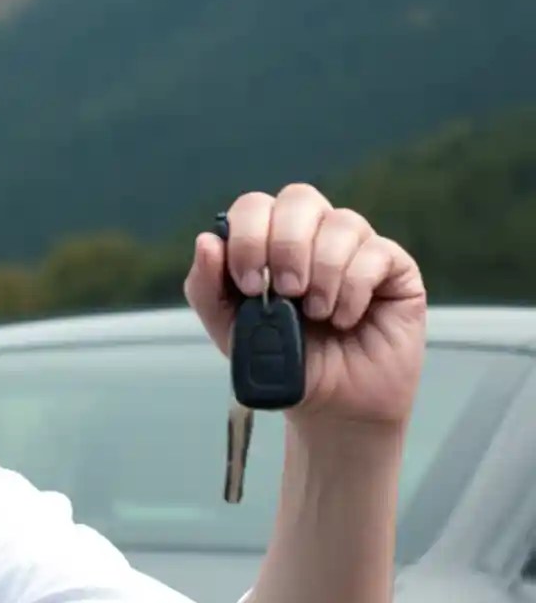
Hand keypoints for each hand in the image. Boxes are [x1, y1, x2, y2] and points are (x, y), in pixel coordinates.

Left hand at [183, 183, 426, 429]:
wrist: (330, 404)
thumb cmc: (281, 359)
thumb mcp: (229, 329)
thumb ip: (206, 286)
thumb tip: (207, 240)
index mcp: (269, 240)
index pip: (256, 205)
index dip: (249, 235)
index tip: (248, 284)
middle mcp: (313, 234)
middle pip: (300, 198)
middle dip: (287, 244)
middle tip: (286, 292)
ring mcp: (356, 247)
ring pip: (342, 222)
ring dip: (323, 272)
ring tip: (316, 314)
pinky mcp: (394, 268)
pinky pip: (377, 251)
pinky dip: (354, 288)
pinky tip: (344, 318)